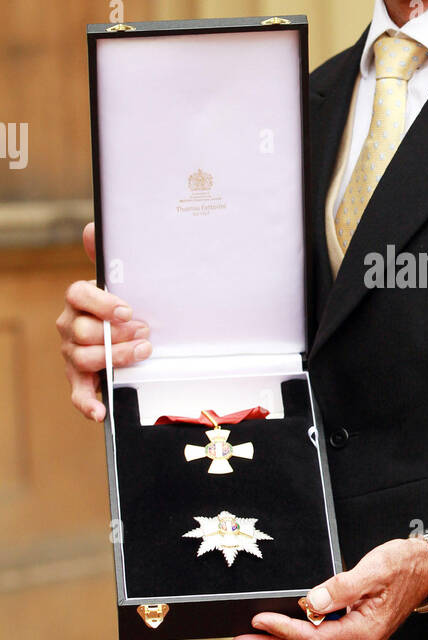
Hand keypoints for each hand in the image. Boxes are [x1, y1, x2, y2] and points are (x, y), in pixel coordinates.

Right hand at [56, 222, 151, 421]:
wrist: (124, 330)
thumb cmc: (122, 304)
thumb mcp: (119, 279)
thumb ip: (105, 256)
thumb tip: (92, 228)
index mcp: (78, 300)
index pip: (77, 295)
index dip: (101, 302)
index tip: (127, 309)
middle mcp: (70, 326)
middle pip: (84, 332)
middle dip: (117, 334)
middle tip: (146, 333)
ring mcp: (72, 354)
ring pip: (85, 357)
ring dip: (115, 358)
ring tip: (142, 352)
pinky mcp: (80, 379)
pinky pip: (78, 394)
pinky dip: (88, 404)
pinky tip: (101, 411)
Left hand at [230, 536, 427, 639]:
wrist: (427, 569)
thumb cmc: (404, 566)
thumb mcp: (374, 569)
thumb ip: (342, 587)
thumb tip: (312, 601)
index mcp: (365, 632)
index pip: (314, 637)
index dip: (283, 629)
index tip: (258, 619)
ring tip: (251, 638)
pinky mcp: (355, 634)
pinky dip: (297, 638)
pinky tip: (281, 632)